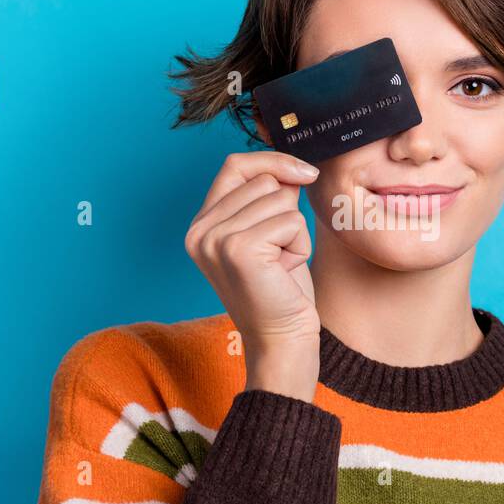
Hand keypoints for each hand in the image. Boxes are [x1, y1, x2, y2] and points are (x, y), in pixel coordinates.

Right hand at [184, 151, 321, 400]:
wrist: (282, 341)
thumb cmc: (281, 291)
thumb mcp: (271, 233)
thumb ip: (270, 197)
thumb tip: (293, 166)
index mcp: (201, 225)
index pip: (235, 165)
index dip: (272, 162)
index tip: (304, 173)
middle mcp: (199, 231)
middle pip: (263, 180)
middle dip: (286, 211)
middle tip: (278, 254)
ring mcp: (215, 239)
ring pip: (280, 199)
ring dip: (294, 231)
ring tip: (280, 264)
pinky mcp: (238, 248)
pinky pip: (290, 220)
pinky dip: (299, 245)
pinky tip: (285, 271)